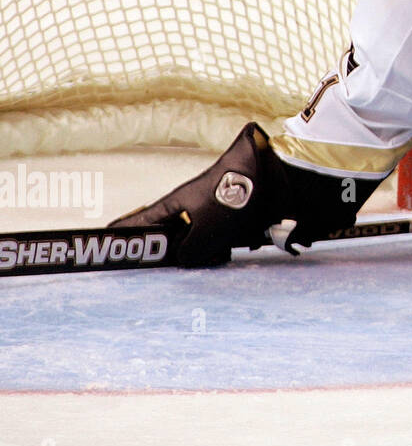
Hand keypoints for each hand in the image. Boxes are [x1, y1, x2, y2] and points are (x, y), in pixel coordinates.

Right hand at [109, 123, 288, 265]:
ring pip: (195, 240)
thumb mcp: (204, 231)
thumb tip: (183, 259)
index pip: (141, 221)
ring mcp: (210, 213)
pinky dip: (221, 248)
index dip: (124, 232)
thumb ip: (188, 252)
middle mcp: (189, 208)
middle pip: (168, 235)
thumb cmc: (234, 199)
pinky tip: (225, 253)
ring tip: (209, 256)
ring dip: (202, 253)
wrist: (276, 180)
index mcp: (174, 205)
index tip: (102, 240)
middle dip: (170, 252)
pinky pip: (218, 239)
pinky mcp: (231, 219)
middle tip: (161, 265)